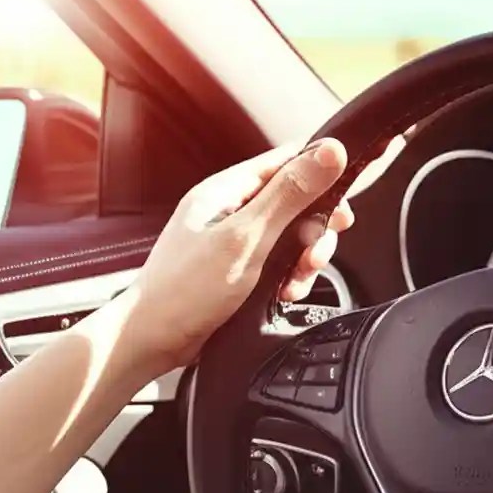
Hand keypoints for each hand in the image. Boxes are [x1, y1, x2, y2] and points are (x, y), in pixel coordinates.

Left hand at [126, 139, 351, 369]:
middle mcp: (232, 209)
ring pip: (291, 235)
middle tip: (315, 255)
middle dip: (315, 230)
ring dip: (304, 259)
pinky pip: (279, 261)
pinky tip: (285, 293)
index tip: (341, 204)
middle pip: (296, 202)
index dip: (321, 176)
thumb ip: (290, 195)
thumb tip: (330, 152)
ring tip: (296, 281)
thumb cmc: (185, 290)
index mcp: (228, 189)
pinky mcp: (238, 266)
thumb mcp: (247, 237)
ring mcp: (234, 239)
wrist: (150, 340)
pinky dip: (289, 276)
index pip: (287, 160)